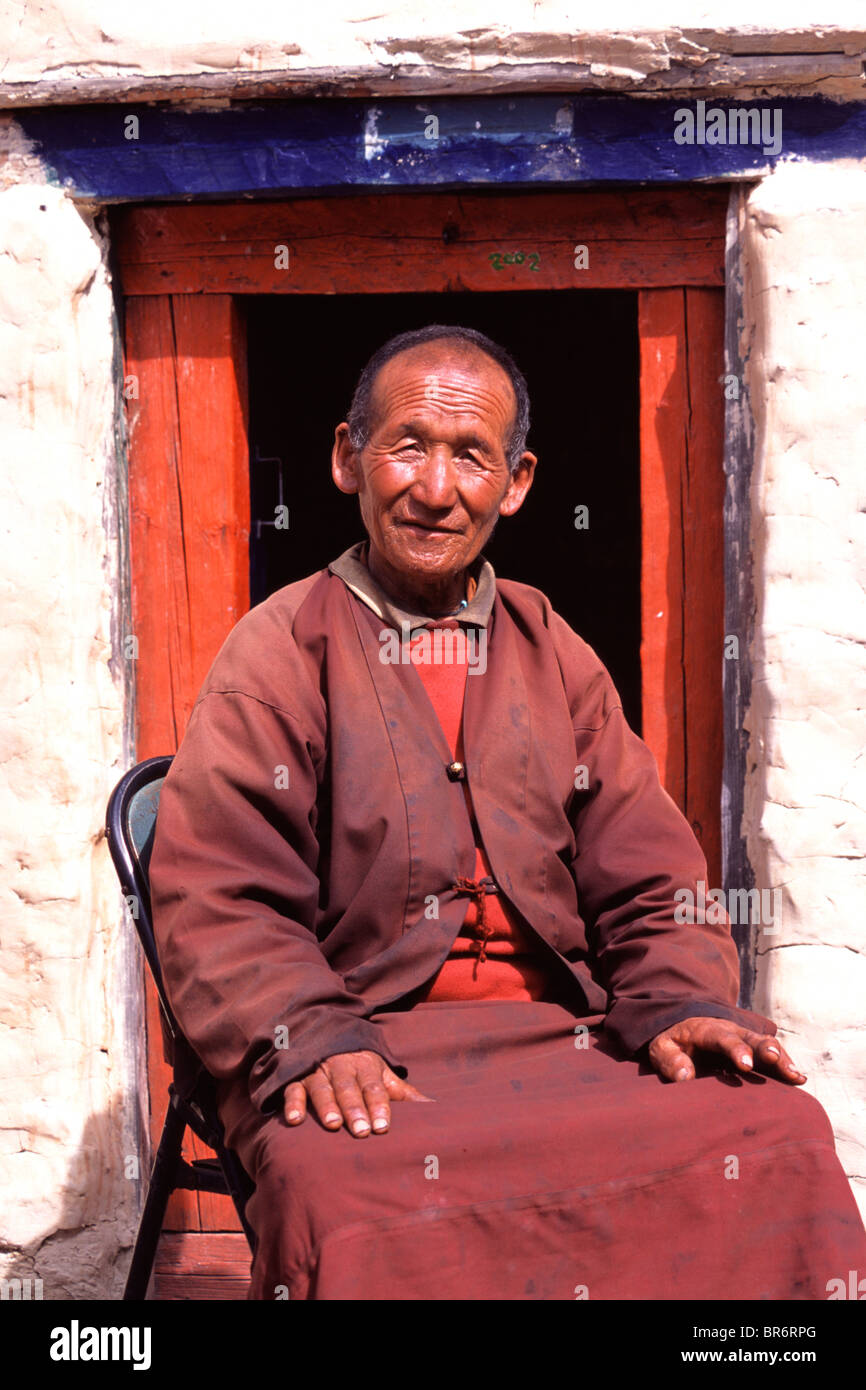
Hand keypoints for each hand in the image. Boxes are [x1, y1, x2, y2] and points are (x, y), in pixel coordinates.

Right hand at [282, 1049, 433, 1136]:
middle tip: (361, 1131)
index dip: (379, 1106)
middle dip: (355, 1109)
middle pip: (349, 1088)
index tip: (383, 1127)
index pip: (374, 1087)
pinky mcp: (295, 1076)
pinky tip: (295, 1120)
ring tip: (333, 1124)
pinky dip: (293, 1102)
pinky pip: (293, 1088)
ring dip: (327, 1105)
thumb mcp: (380, 1073)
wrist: (325, 1032)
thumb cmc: (358, 1064)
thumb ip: (402, 1092)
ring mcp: (317, 1070)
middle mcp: (341, 1066)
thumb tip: (433, 1108)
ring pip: (322, 1088)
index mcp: (366, 1065)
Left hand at [647, 1017, 806, 1084]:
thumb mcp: (661, 1049)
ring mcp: (746, 1040)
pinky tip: (799, 1079)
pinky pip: (774, 1056)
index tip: (746, 1065)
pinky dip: (786, 1065)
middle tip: (776, 1060)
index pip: (723, 1037)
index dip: (736, 1049)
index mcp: (706, 1030)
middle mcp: (731, 1031)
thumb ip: (670, 1061)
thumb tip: (685, 1077)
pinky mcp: (754, 1052)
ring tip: (795, 1076)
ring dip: (782, 1059)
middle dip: (765, 1048)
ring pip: (767, 1045)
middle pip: (751, 1037)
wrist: (684, 1029)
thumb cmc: (672, 1043)